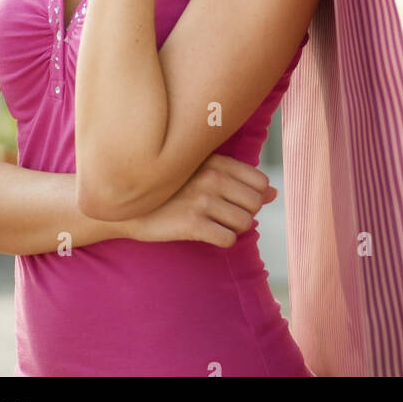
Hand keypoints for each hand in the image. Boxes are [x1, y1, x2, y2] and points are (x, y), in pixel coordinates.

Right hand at [124, 153, 277, 246]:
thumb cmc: (171, 188)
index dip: (254, 196)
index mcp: (217, 161)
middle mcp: (213, 178)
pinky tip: (207, 233)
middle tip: (224, 214)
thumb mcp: (203, 172)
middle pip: (255, 204)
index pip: (260, 182)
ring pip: (245, 223)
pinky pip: (228, 239)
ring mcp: (202, 201)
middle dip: (245, 213)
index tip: (236, 200)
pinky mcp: (192, 225)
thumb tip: (274, 193)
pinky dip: (222, 240)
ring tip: (215, 223)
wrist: (129, 205)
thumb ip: (239, 179)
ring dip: (234, 228)